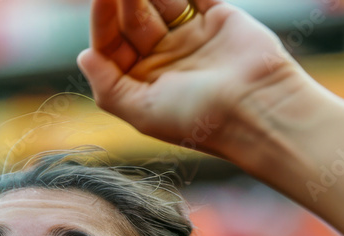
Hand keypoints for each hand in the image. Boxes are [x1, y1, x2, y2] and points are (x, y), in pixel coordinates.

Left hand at [77, 0, 307, 161]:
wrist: (258, 106)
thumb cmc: (199, 117)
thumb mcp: (143, 112)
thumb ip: (109, 87)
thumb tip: (85, 56)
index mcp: (143, 82)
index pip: (112, 43)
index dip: (103, 19)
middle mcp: (165, 58)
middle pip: (133, 17)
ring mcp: (191, 36)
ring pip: (160, 0)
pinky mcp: (218, 16)